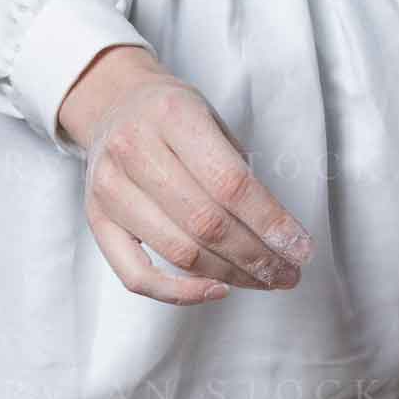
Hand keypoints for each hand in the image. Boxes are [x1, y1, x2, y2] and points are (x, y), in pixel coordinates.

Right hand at [59, 44, 313, 304]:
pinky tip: (218, 289)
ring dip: (231, 276)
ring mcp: (109, 188)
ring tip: (265, 281)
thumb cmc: (175, 118)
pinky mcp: (97, 221)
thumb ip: (241, 174)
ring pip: (179, 252)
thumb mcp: (214, 123)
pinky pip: (136, 276)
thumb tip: (281, 238)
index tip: (301, 249)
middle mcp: (134, 150)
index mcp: (173, 115)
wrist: (114, 105)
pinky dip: (179, 293)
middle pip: (206, 223)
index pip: (230, 183)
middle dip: (257, 257)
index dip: (271, 223)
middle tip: (289, 273)